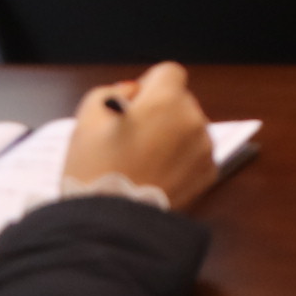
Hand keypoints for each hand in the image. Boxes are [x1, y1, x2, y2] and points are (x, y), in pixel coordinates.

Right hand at [65, 62, 217, 206]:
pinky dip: (180, 160)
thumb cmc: (94, 170)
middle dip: (159, 112)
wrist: (112, 223)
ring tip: (141, 162)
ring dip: (171, 136)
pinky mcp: (209, 173)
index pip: (169, 72)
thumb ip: (109, 92)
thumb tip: (132, 90)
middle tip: (131, 138)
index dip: (149, 84)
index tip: (132, 104)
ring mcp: (205, 147)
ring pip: (189, 129)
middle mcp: (193, 119)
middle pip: (180, 101)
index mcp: (166, 101)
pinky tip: (156, 176)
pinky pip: (195, 155)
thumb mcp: (86, 121)